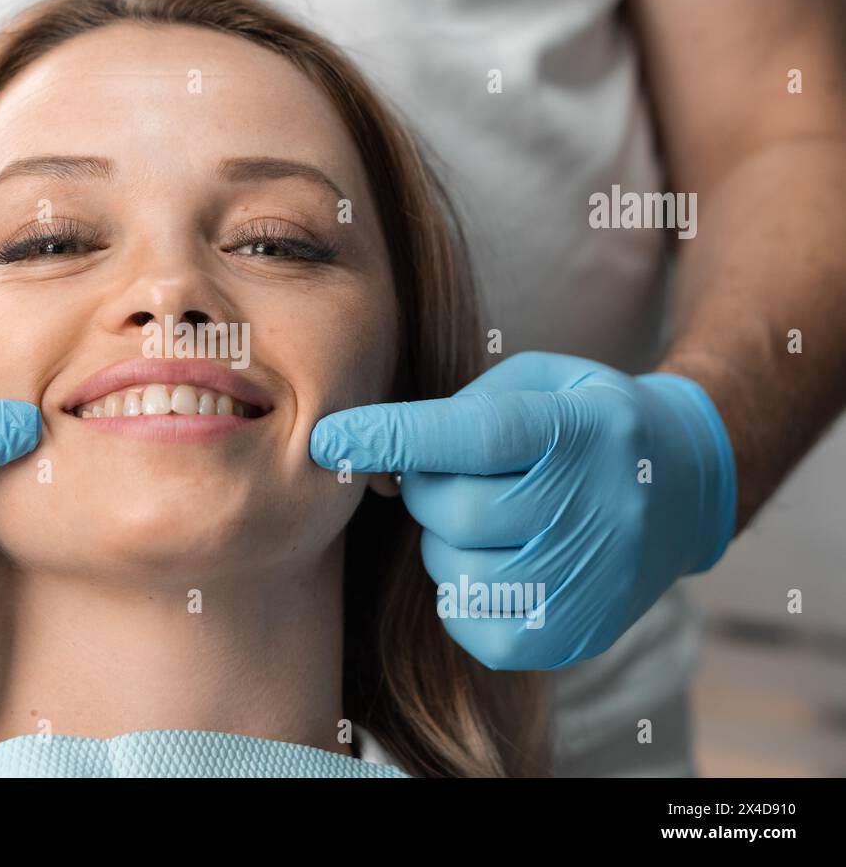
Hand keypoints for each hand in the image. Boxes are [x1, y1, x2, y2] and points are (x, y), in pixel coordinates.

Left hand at [309, 351, 735, 669]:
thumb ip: (462, 410)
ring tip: (483, 522)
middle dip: (427, 491)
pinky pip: (479, 627)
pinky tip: (491, 562)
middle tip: (445, 476)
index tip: (330, 439)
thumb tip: (384, 459)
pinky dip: (463, 594)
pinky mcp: (580, 633)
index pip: (476, 437)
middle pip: (460, 513)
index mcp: (581, 430)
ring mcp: (593, 580)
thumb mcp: (537, 383)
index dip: (395, 437)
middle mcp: (594, 509)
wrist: (686, 484)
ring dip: (446, 545)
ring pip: (462, 574)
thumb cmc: (583, 421)